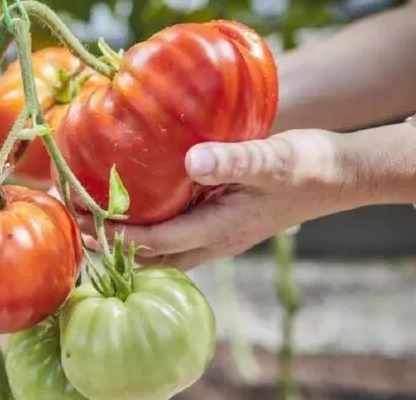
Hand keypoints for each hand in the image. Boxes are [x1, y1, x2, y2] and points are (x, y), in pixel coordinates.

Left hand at [81, 129, 365, 270]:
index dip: (116, 233)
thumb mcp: (274, 158)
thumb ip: (236, 160)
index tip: (82, 216)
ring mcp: (219, 235)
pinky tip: (138, 204)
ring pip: (163, 251)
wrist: (340, 175)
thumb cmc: (309, 166)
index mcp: (221, 229)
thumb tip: (193, 160)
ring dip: (128, 239)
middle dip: (112, 244)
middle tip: (76, 221)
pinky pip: (177, 235)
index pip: (156, 241)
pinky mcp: (223, 222)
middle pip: (152, 256)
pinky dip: (149, 228)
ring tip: (94, 218)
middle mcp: (216, 240)